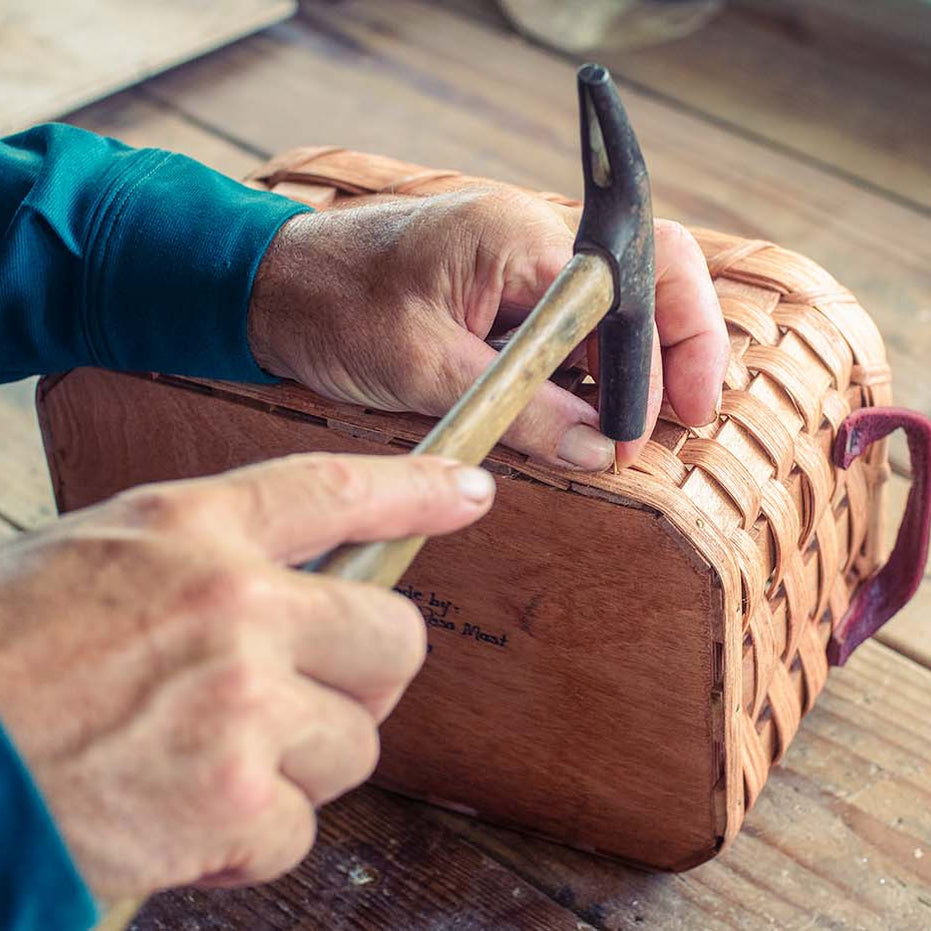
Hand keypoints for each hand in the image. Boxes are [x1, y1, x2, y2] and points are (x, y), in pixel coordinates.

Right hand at [0, 454, 493, 898]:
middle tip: (312, 691)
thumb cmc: (6, 655)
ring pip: (357, 741)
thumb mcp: (105, 559)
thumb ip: (213, 558)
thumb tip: (309, 580)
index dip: (417, 490)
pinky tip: (187, 815)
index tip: (469, 493)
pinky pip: (302, 825)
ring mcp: (240, 702)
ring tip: (211, 759)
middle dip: (367, 673)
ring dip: (301, 761)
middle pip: (393, 637)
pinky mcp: (233, 800)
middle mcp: (233, 604)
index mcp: (194, 530)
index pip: (338, 491)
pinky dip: (257, 834)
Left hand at [248, 188, 727, 470]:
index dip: (650, 361)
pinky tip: (592, 407)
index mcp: (517, 237)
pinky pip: (577, 318)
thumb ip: (518, 408)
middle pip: (652, 271)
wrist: (277, 285)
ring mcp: (524, 259)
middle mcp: (534, 235)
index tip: (637, 431)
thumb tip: (597, 449)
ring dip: (644, 357)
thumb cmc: (333, 307)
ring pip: (621, 298)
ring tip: (641, 423)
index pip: (628, 285)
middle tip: (687, 415)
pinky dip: (597, 363)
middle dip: (683, 342)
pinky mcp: (507, 287)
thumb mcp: (424, 367)